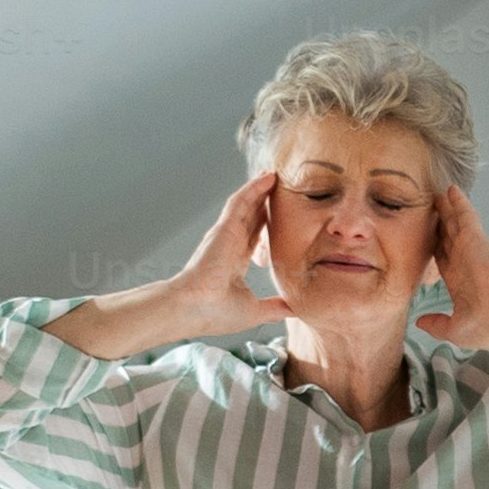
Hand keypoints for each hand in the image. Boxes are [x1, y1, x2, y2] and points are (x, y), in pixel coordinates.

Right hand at [46, 173, 287, 361]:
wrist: (193, 308)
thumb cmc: (214, 312)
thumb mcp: (254, 311)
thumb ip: (275, 308)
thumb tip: (296, 309)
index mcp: (234, 263)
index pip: (254, 239)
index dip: (266, 226)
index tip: (283, 217)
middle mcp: (229, 245)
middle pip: (251, 217)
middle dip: (265, 203)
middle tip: (284, 188)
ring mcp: (226, 234)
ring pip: (247, 205)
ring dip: (261, 190)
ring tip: (278, 175)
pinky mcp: (224, 227)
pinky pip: (241, 201)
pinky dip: (254, 188)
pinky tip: (268, 177)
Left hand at [426, 184, 488, 348]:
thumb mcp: (455, 330)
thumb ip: (437, 324)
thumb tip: (420, 322)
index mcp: (460, 283)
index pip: (443, 261)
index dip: (434, 249)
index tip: (423, 240)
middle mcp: (464, 263)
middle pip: (448, 238)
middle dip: (439, 225)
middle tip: (428, 210)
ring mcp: (470, 249)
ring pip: (454, 224)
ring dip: (446, 209)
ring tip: (436, 195)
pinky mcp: (475, 238)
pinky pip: (464, 215)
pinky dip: (458, 202)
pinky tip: (451, 189)